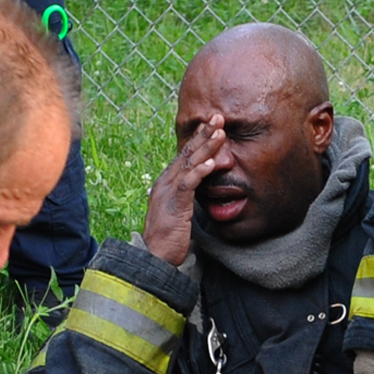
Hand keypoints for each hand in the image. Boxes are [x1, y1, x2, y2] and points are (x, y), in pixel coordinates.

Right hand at [142, 114, 225, 265]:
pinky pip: (188, 184)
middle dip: (204, 134)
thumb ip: (185, 196)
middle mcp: (166, 182)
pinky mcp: (175, 204)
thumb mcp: (178, 211)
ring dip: (206, 147)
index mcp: (167, 182)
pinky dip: (200, 171)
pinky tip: (212, 162)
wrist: (154, 256)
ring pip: (189, 164)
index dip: (199, 139)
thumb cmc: (167, 237)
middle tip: (218, 117)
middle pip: (187, 153)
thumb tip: (196, 187)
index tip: (213, 125)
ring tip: (220, 133)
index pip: (185, 156)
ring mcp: (168, 192)